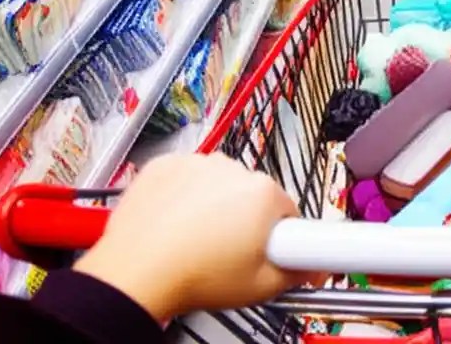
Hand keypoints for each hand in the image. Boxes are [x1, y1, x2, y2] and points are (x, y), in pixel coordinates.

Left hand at [74, 153, 313, 320]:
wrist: (135, 273)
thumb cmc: (191, 276)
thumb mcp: (262, 287)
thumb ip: (298, 273)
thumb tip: (315, 266)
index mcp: (264, 193)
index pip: (291, 212)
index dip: (283, 236)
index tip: (272, 249)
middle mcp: (233, 169)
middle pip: (254, 197)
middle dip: (248, 222)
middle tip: (231, 254)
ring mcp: (197, 164)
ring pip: (220, 185)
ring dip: (216, 206)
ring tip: (199, 241)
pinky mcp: (167, 165)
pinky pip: (186, 178)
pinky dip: (184, 196)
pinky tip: (177, 224)